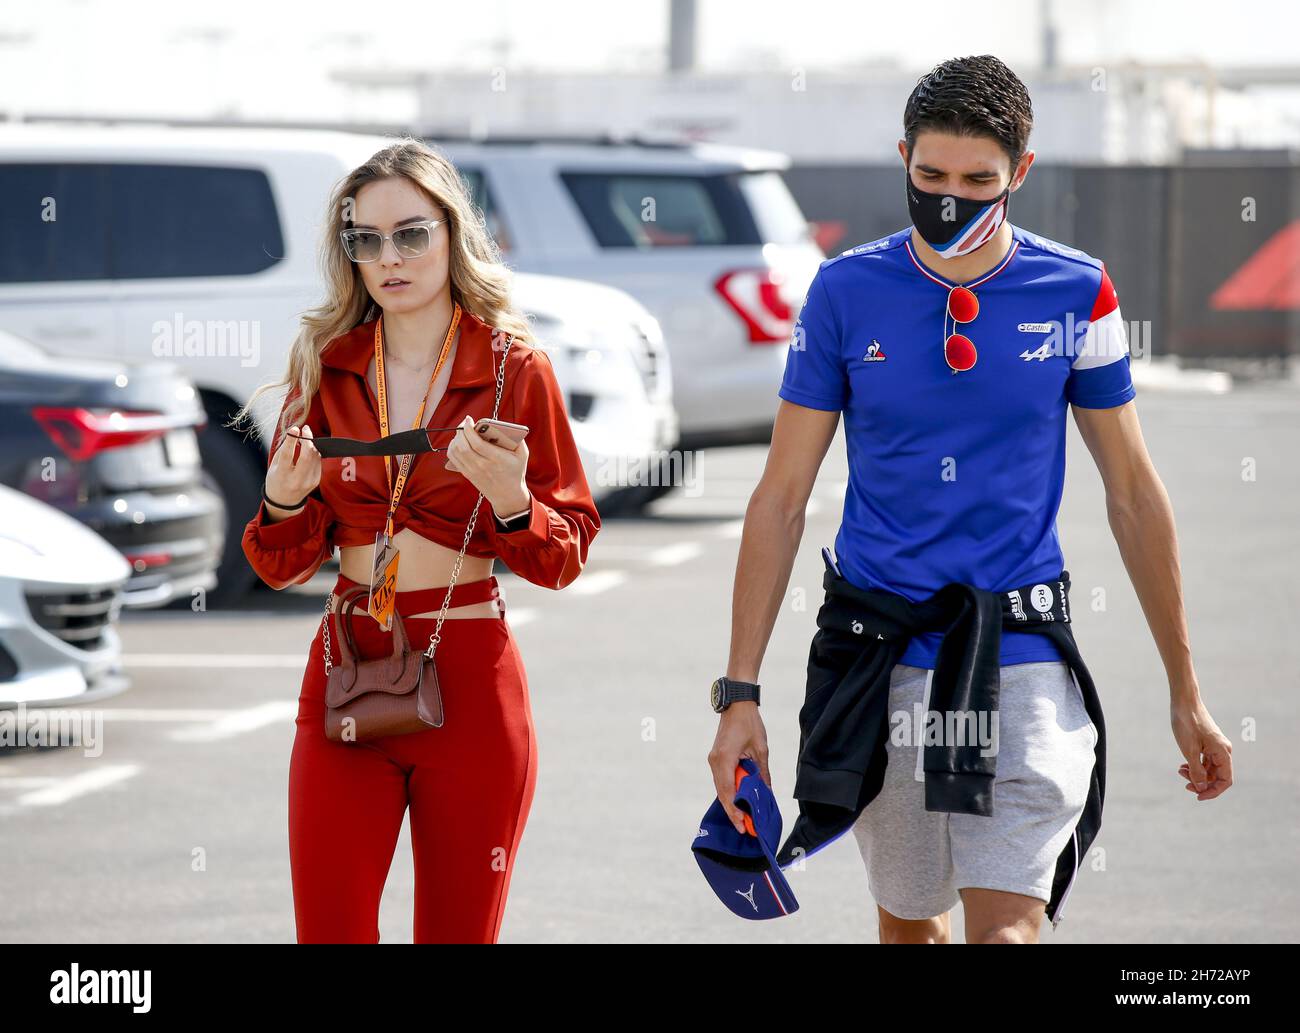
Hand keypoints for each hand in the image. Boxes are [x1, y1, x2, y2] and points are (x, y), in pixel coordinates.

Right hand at [265, 424, 320, 509]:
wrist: (284, 501)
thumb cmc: (276, 479)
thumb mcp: (274, 466)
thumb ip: (283, 451)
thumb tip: (295, 434)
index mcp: (282, 475)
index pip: (287, 455)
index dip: (291, 440)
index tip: (295, 428)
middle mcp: (296, 479)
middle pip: (307, 456)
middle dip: (308, 440)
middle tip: (305, 429)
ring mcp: (308, 482)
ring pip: (315, 457)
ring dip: (312, 445)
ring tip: (306, 438)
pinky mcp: (316, 481)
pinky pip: (318, 462)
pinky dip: (314, 453)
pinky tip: (309, 450)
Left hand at [444, 414, 529, 513]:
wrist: (508, 495)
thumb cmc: (516, 472)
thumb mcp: (522, 455)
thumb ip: (517, 438)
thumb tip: (505, 425)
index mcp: (496, 459)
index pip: (477, 443)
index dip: (470, 429)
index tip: (469, 419)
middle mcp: (482, 466)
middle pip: (463, 446)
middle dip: (461, 431)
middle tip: (466, 422)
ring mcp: (472, 471)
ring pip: (455, 451)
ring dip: (456, 438)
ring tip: (462, 431)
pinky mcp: (467, 474)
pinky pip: (453, 458)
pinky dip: (452, 447)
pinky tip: (458, 441)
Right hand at [707, 701, 769, 834]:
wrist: (737, 703)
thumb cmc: (750, 723)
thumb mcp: (761, 749)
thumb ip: (762, 772)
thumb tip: (766, 792)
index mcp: (725, 759)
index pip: (728, 792)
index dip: (734, 811)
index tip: (742, 826)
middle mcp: (715, 761)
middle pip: (722, 793)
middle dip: (732, 811)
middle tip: (743, 828)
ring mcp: (713, 759)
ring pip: (720, 787)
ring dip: (730, 802)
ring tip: (742, 818)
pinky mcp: (716, 758)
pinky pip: (721, 779)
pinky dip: (729, 791)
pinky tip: (738, 801)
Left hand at [1171, 697, 1233, 799]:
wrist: (1183, 701)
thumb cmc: (1187, 723)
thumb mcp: (1189, 750)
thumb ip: (1196, 770)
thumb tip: (1201, 787)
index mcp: (1223, 752)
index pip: (1225, 780)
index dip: (1213, 791)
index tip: (1197, 796)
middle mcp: (1222, 750)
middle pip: (1217, 776)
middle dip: (1201, 782)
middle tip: (1184, 782)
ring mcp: (1215, 746)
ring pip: (1209, 769)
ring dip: (1196, 774)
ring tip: (1179, 771)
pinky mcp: (1207, 743)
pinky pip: (1204, 760)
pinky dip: (1195, 765)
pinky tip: (1183, 766)